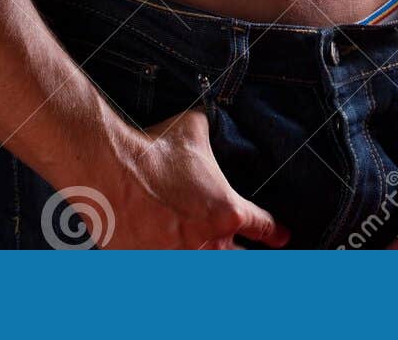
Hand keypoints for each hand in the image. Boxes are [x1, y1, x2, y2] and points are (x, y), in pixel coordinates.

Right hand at [83, 104, 291, 249]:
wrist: (113, 169)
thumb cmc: (155, 149)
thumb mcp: (194, 129)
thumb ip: (211, 136)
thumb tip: (212, 127)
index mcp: (226, 212)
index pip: (262, 226)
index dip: (275, 232)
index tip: (284, 237)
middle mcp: (208, 243)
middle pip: (238, 261)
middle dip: (244, 257)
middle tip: (246, 254)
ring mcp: (178, 259)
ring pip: (205, 269)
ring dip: (209, 261)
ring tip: (205, 255)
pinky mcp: (149, 267)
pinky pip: (166, 271)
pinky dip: (169, 262)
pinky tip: (166, 256)